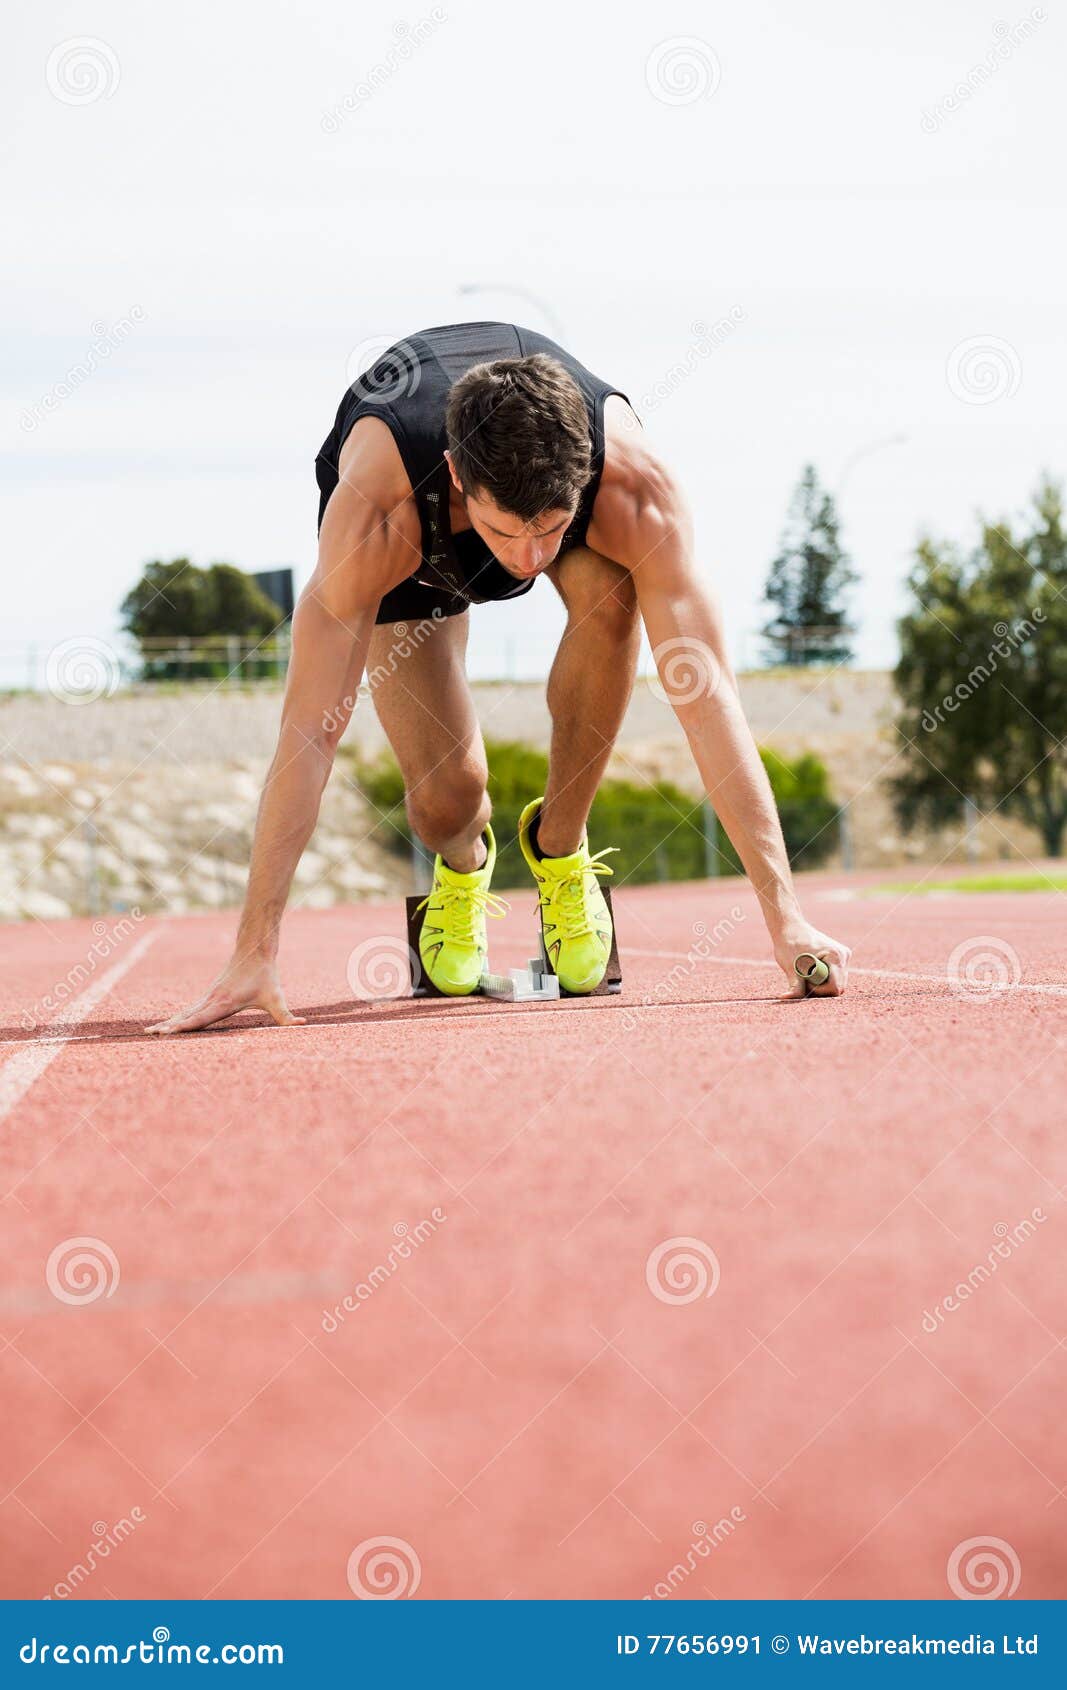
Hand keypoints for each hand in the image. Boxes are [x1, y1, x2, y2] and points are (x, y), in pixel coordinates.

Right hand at [146, 954, 305, 1034]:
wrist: (254, 951)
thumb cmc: (265, 975)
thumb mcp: (276, 997)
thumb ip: (286, 1016)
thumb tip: (302, 1025)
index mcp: (224, 1002)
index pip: (200, 1018)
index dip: (185, 1027)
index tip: (168, 1033)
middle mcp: (212, 999)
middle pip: (186, 1016)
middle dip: (169, 1027)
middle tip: (150, 1035)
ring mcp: (208, 997)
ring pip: (185, 1012)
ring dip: (168, 1022)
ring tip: (150, 1032)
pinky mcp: (209, 996)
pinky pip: (189, 1009)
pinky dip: (177, 1017)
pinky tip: (168, 1025)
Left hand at [772, 922, 850, 997]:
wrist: (790, 927)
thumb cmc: (789, 943)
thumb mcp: (791, 967)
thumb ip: (795, 986)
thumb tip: (786, 998)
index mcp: (836, 956)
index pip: (836, 987)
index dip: (819, 990)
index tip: (805, 982)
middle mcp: (844, 956)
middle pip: (838, 987)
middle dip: (820, 988)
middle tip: (803, 978)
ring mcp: (844, 956)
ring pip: (837, 983)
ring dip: (821, 984)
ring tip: (807, 973)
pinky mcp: (840, 958)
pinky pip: (835, 976)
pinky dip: (823, 978)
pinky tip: (812, 969)